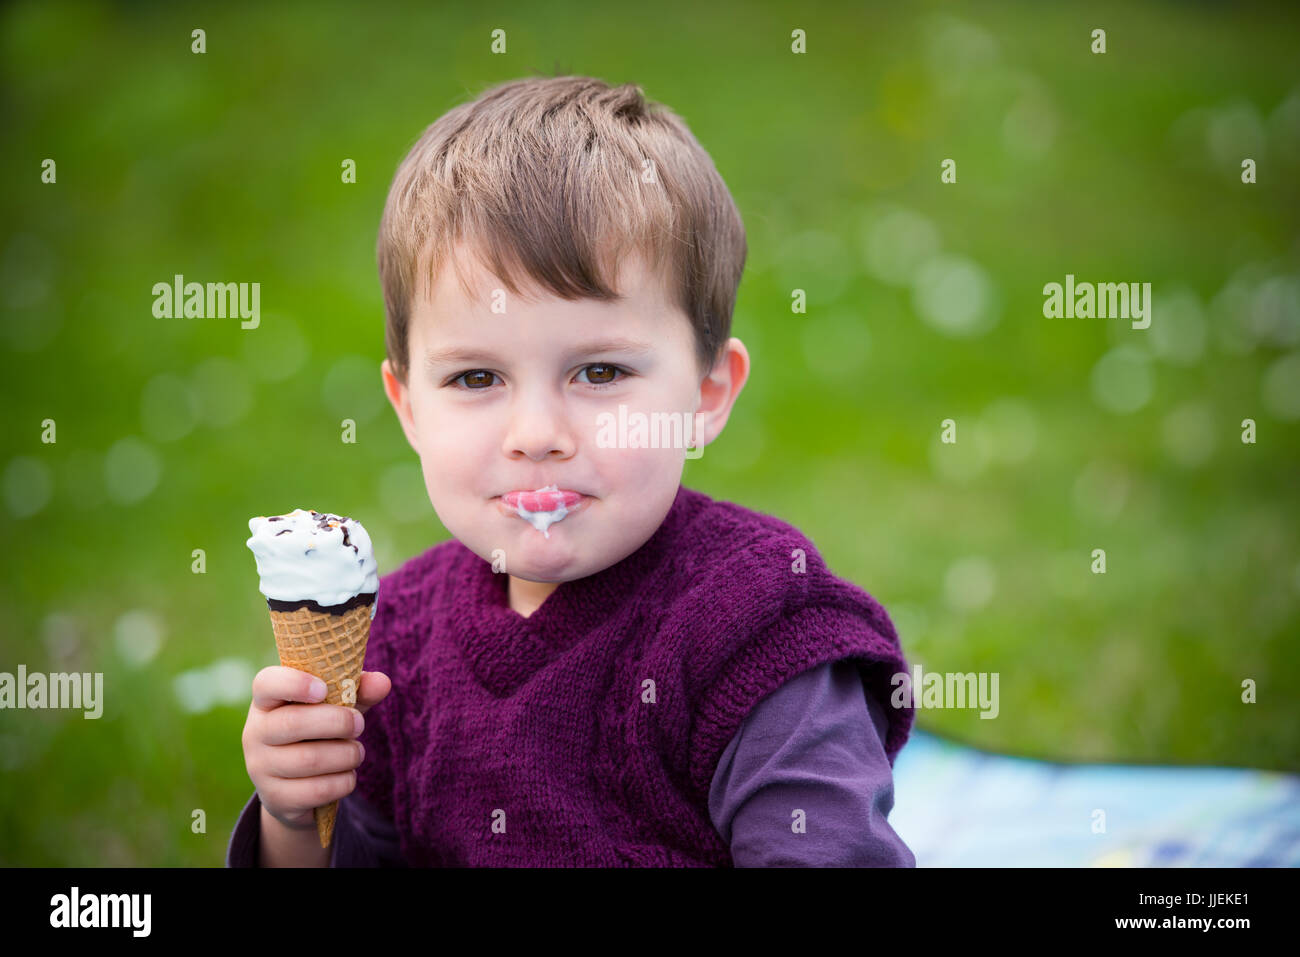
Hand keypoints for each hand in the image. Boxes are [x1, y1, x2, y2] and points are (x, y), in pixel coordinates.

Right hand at [241, 667, 391, 830]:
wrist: (295, 789)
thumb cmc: (318, 734)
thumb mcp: (336, 708)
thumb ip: (358, 692)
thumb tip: (383, 682)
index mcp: (267, 702)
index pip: (267, 683)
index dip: (294, 683)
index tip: (323, 689)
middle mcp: (255, 733)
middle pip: (293, 723)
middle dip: (338, 722)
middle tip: (359, 725)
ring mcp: (260, 767)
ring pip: (309, 760)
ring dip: (346, 754)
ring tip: (357, 752)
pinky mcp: (275, 798)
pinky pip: (317, 790)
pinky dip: (343, 781)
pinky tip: (347, 776)